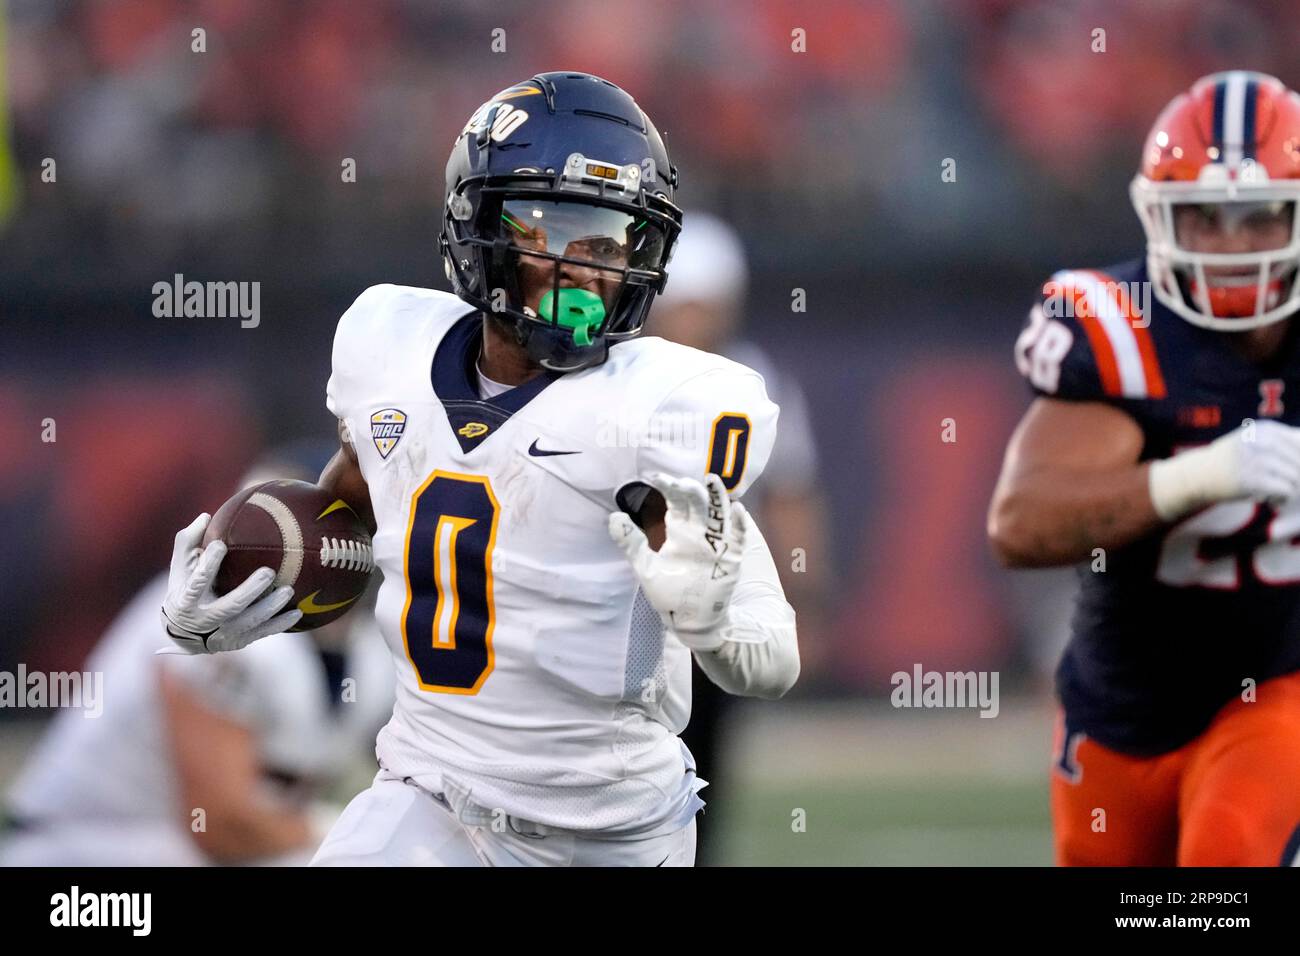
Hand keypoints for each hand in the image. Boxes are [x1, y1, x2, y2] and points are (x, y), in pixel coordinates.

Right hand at [159, 513, 301, 653]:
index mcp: (186, 600)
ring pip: (249, 622)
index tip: (220, 545)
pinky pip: (263, 633)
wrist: (182, 633)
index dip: (208, 565)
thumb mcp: (180, 567)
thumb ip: (188, 542)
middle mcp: (204, 620)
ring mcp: (222, 634)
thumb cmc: (184, 588)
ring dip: (270, 607)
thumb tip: (206, 516)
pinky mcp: (238, 641)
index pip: (196, 583)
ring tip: (288, 590)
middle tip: (268, 572)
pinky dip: (280, 624)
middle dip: (249, 591)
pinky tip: (298, 612)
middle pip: (229, 607)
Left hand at [608, 473, 746, 649]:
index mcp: (679, 530)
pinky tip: (737, 510)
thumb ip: (630, 541)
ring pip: (719, 515)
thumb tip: (614, 515)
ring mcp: (716, 545)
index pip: (676, 502)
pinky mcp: (730, 560)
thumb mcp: (644, 565)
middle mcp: (698, 533)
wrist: (687, 619)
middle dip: (690, 491)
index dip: (669, 488)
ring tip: (712, 482)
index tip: (657, 477)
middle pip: (698, 504)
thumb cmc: (668, 591)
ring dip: (718, 498)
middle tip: (681, 483)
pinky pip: (738, 538)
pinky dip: (739, 524)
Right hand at [1151, 419, 1299, 519]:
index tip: (1288, 470)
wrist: (1198, 475)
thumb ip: (1279, 439)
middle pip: (1299, 461)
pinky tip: (1273, 502)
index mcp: (1265, 429)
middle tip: (1284, 487)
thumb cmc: (1229, 459)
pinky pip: (1286, 491)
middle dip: (1297, 477)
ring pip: (1296, 477)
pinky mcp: (1253, 481)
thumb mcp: (1251, 440)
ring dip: (1291, 489)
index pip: (1299, 441)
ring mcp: (1257, 461)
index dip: (1298, 459)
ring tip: (1279, 495)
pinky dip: (1283, 499)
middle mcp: (1262, 442)